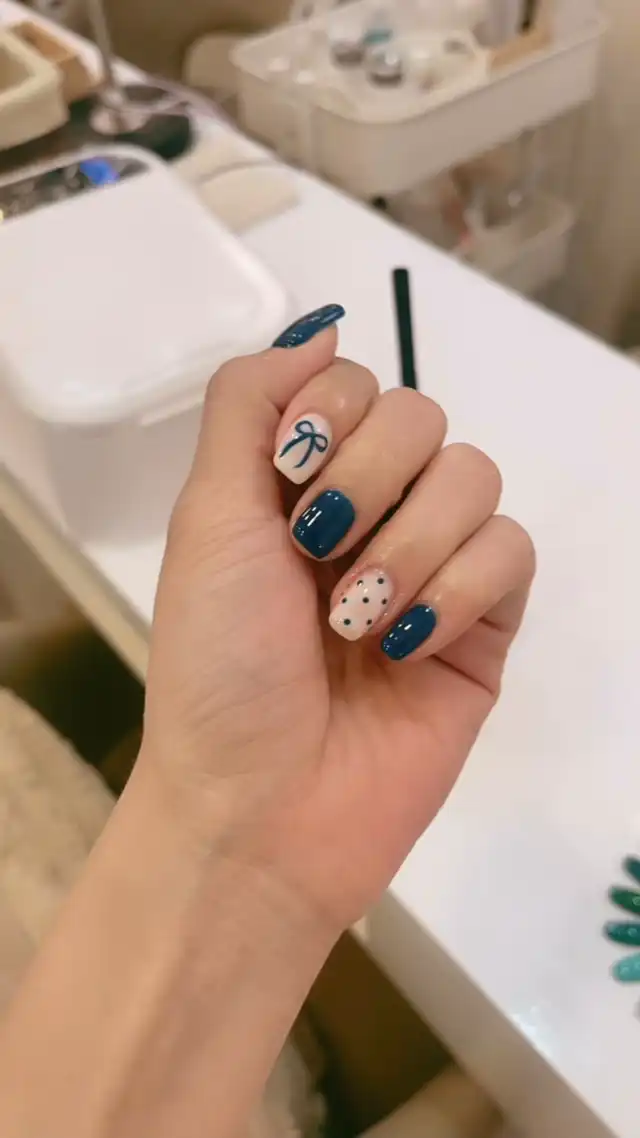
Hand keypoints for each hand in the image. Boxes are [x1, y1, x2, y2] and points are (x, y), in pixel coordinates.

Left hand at [143, 309, 534, 934]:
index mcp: (298, 486)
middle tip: (320, 553)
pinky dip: (461, 590)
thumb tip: (322, 326)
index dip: (330, 413)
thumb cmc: (219, 665)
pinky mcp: (486, 624)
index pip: (354, 382)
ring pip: (474, 477)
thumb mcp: (206, 518)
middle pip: (422, 417)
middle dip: (368, 480)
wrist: (261, 808)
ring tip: (359, 621)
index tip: (287, 476)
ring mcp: (433, 566)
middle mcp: (369, 513)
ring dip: (411, 544)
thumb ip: (249, 404)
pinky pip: (512, 552)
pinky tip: (409, 644)